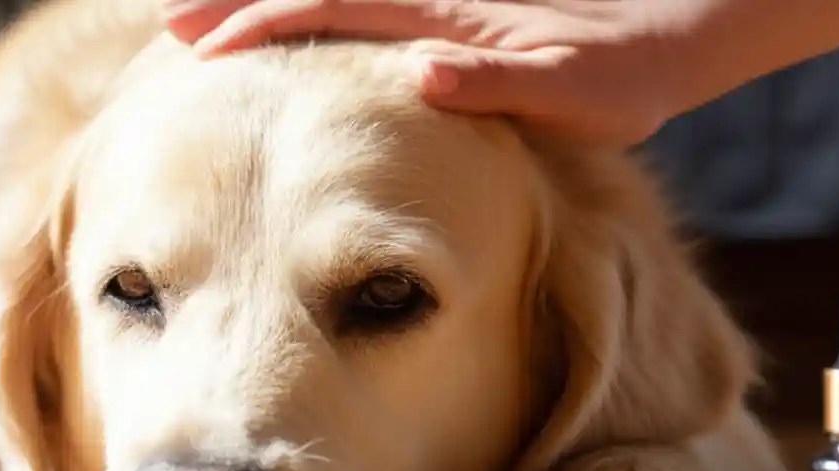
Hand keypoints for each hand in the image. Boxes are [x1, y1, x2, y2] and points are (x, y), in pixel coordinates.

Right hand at [162, 1, 687, 146]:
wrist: (666, 39)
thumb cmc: (619, 78)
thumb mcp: (567, 92)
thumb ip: (494, 81)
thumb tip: (419, 74)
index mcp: (441, 14)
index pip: (332, 8)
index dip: (263, 22)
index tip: (200, 44)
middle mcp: (428, 0)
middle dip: (241, 3)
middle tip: (172, 26)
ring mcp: (434, 7)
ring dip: (268, 4)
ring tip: (203, 25)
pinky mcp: (446, 24)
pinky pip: (359, 13)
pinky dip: (312, 18)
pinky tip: (288, 33)